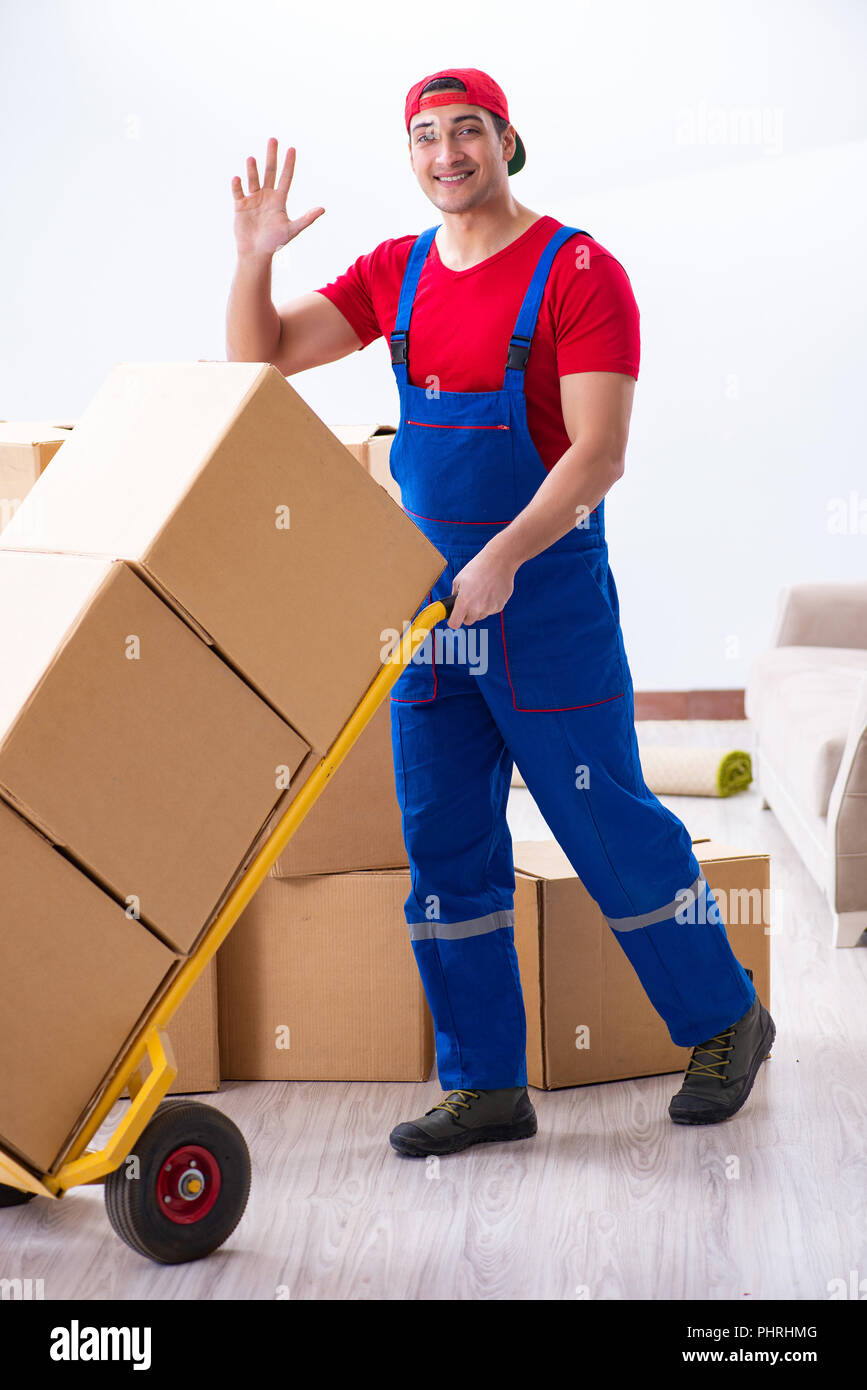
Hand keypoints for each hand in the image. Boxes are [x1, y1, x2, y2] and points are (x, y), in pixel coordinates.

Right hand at [231, 138, 324, 258]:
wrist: (256, 253)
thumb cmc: (275, 243)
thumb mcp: (292, 230)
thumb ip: (307, 219)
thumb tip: (323, 209)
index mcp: (279, 200)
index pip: (286, 178)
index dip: (289, 164)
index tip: (291, 148)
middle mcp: (266, 195)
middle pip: (270, 172)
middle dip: (271, 156)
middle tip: (273, 139)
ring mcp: (253, 199)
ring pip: (253, 179)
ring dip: (253, 169)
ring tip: (252, 159)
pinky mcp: (240, 205)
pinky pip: (238, 192)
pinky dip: (237, 185)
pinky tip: (237, 178)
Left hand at [448, 545, 516, 628]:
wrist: (499, 561)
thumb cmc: (478, 567)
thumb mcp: (459, 579)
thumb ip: (455, 594)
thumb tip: (454, 603)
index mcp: (464, 602)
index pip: (455, 624)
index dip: (453, 621)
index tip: (454, 617)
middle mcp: (477, 609)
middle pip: (468, 621)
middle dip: (466, 614)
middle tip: (468, 601)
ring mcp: (490, 608)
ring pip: (480, 615)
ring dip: (479, 609)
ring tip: (481, 592)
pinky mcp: (500, 606)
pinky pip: (491, 610)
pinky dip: (489, 604)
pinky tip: (490, 591)